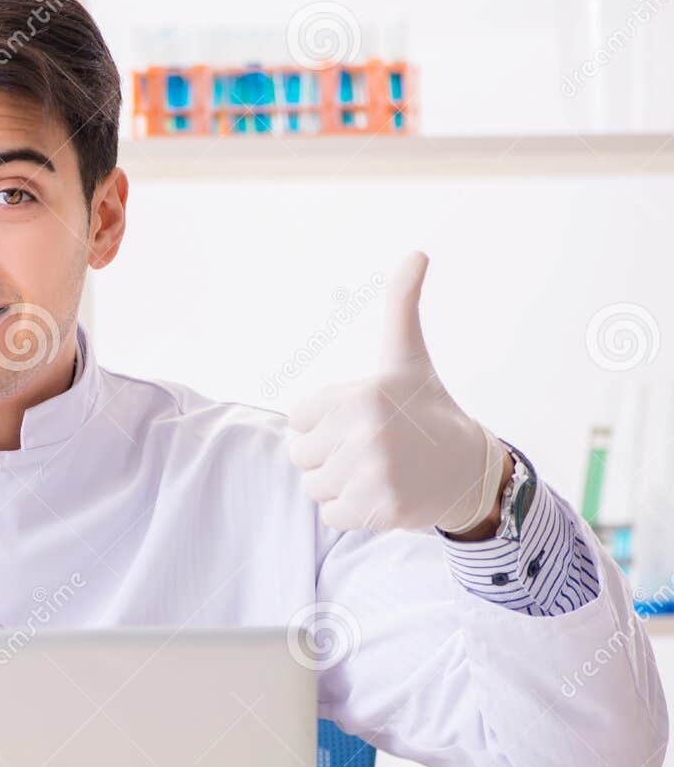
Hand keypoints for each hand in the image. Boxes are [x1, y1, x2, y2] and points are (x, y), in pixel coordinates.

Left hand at [285, 252, 506, 534]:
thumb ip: (401, 306)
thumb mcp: (407, 357)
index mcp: (361, 394)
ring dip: (340, 485)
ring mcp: (373, 472)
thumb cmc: (427, 409)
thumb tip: (417, 251)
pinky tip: (383, 495)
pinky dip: (352, 512)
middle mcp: (366, 431)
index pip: (297, 419)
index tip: (362, 419)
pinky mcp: (378, 508)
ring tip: (378, 471)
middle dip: (329, 456)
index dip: (324, 423)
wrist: (469, 470)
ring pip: (314, 487)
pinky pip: (331, 516)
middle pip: (300, 456)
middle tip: (372, 448)